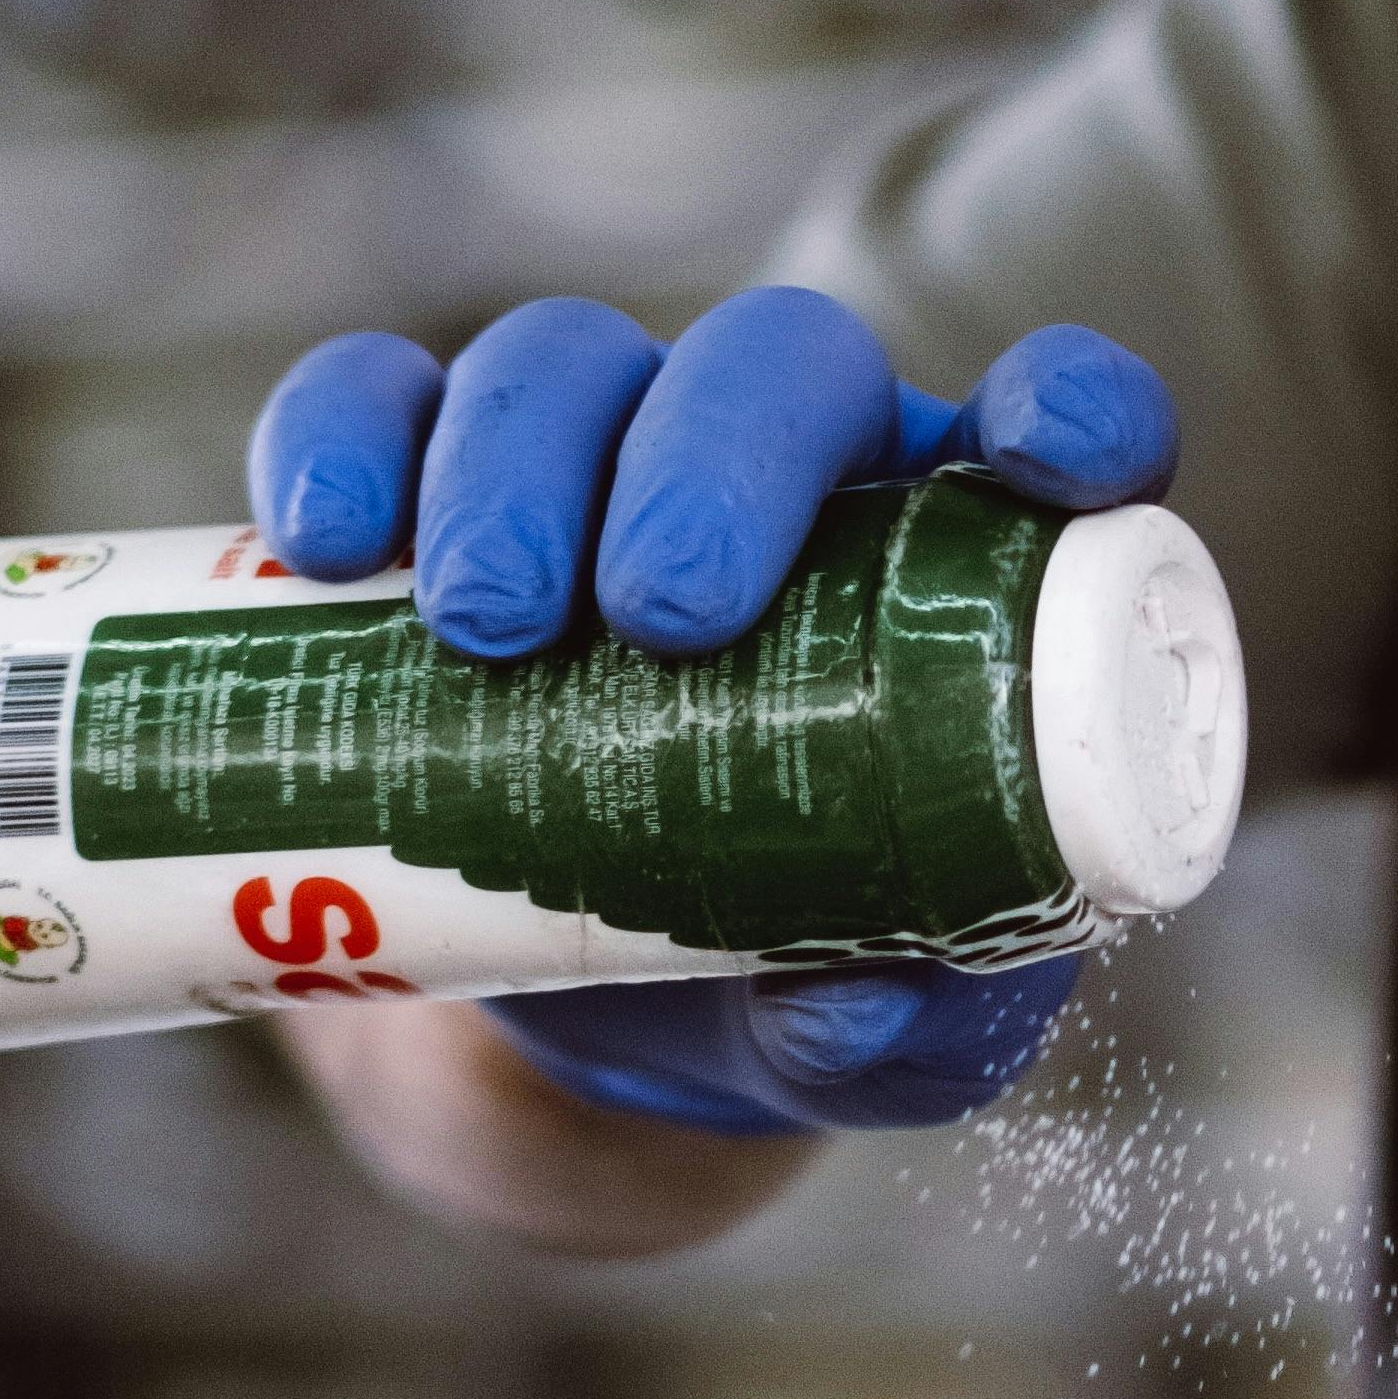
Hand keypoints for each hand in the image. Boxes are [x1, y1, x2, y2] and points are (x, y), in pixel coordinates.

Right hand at [247, 286, 1179, 1141]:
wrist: (602, 1011)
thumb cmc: (804, 971)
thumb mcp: (892, 1035)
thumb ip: (921, 1027)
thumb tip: (860, 1005)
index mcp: (956, 566)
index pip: (1056, 423)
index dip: (1071, 409)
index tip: (1053, 457)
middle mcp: (796, 471)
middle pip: (777, 363)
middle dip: (713, 463)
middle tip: (658, 612)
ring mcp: (605, 458)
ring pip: (569, 363)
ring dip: (517, 464)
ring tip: (484, 624)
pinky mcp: (433, 492)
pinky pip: (379, 400)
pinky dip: (343, 437)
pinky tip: (325, 537)